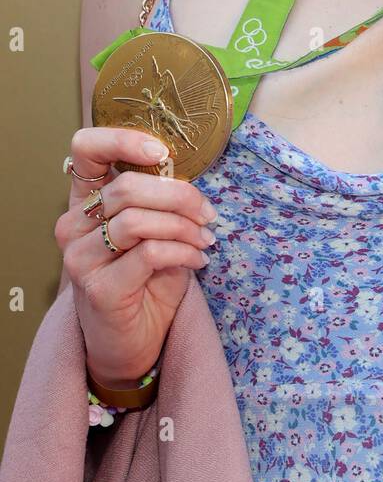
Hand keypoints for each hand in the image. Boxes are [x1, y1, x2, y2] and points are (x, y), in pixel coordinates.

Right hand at [55, 126, 217, 387]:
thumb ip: (162, 200)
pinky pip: (149, 254)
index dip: (123, 140)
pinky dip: (183, 252)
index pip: (86, 149)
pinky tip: (198, 261)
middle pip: (127, 187)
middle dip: (180, 196)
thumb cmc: (148, 278)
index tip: (161, 153)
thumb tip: (189, 176)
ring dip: (184, 226)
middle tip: (208, 213)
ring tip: (205, 240)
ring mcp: (80, 258)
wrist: (135, 341)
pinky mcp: (98, 289)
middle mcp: (74, 226)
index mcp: (86, 200)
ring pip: (137, 220)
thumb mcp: (157, 229)